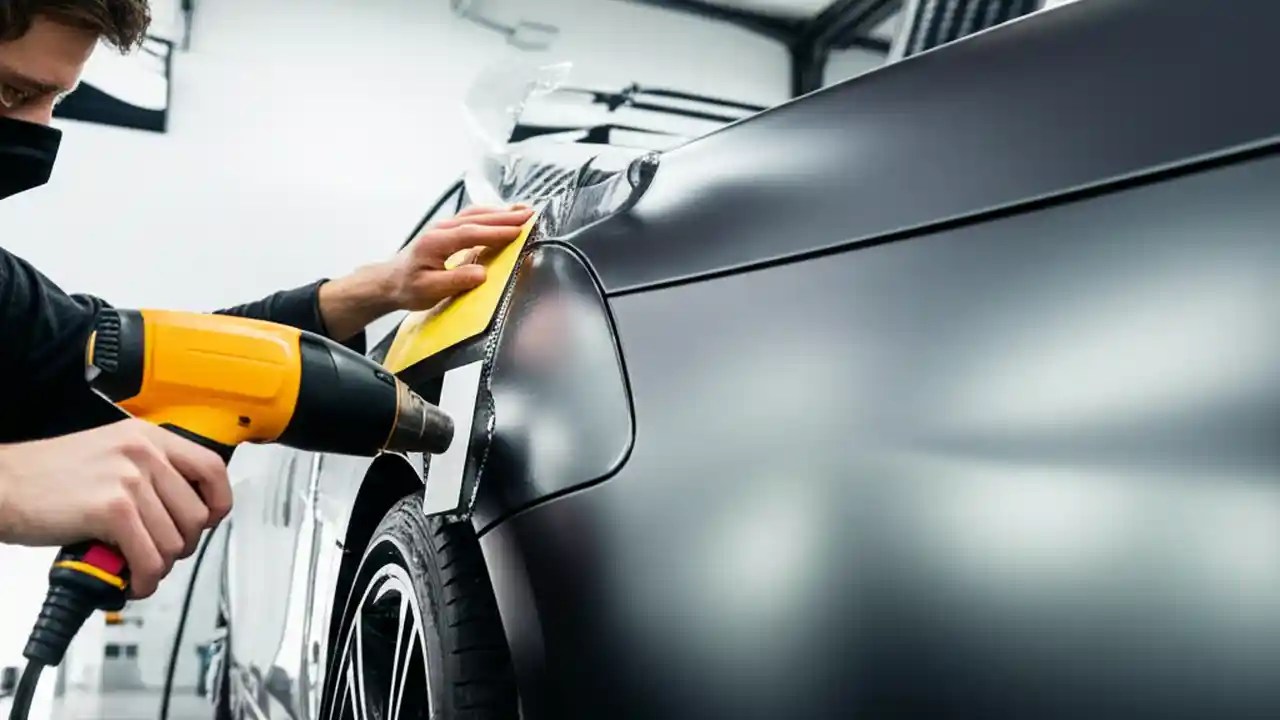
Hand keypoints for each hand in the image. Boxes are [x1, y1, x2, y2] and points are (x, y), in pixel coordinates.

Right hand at [0, 419, 231, 598]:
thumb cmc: (46, 477)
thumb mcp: (110, 455)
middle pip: (196, 514)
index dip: (218, 502)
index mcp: (147, 437)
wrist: (1, 485)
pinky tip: (132, 582)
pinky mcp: (112, 510)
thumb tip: (182, 508)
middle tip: (159, 553)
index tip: (208, 521)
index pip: (212, 468)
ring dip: (159, 566)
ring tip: (139, 567)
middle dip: (181, 544)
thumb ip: (148, 471)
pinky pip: (150, 558)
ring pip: (174, 542)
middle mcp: (144, 453)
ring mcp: (129, 480)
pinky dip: (145, 580)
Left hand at [386, 204, 534, 310]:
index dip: (496, 231)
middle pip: (477, 217)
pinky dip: (490, 215)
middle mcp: (441, 229)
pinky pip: (471, 218)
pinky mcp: (447, 231)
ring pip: (475, 214)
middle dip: (505, 215)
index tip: (519, 230)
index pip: (471, 233)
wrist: (389, 281)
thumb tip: (482, 274)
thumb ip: (456, 281)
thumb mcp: (430, 290)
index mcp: (436, 242)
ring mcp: (443, 227)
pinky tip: (503, 215)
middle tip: (530, 214)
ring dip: (500, 211)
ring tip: (523, 210)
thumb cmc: (408, 287)